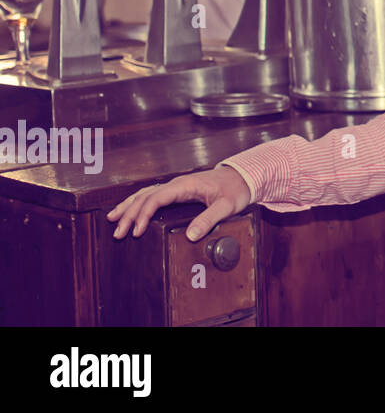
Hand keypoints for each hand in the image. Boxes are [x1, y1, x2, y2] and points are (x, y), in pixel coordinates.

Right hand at [107, 166, 252, 241]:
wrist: (243, 177)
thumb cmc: (236, 189)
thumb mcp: (226, 206)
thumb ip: (209, 219)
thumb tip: (190, 236)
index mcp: (185, 185)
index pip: (156, 199)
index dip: (143, 215)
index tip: (136, 231)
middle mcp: (177, 184)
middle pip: (146, 197)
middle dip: (129, 214)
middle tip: (118, 233)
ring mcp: (177, 186)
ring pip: (146, 193)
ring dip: (129, 206)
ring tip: (113, 219)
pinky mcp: (178, 190)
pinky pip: (153, 194)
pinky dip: (139, 202)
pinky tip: (131, 210)